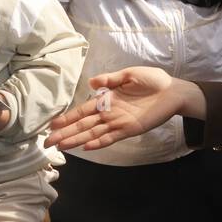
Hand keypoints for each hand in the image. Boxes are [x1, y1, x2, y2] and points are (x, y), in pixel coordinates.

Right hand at [44, 67, 180, 150]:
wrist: (173, 91)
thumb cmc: (153, 81)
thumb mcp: (129, 74)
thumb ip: (110, 80)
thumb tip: (91, 83)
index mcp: (107, 99)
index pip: (83, 110)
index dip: (68, 117)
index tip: (53, 124)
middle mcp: (109, 113)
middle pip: (83, 124)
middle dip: (65, 133)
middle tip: (47, 142)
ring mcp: (118, 122)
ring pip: (92, 133)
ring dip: (77, 140)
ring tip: (61, 146)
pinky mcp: (129, 129)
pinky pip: (111, 137)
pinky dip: (98, 143)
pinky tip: (86, 147)